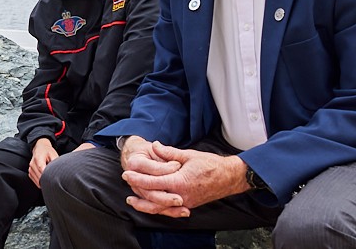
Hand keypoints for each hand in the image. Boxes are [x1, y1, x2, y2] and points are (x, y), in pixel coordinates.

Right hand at [28, 138, 59, 186]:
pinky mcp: (30, 173)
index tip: (54, 180)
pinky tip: (46, 179)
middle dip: (47, 180)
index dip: (48, 176)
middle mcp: (32, 164)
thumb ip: (55, 163)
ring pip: (37, 181)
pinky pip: (35, 181)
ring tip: (50, 180)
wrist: (40, 148)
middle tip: (55, 181)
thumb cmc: (47, 151)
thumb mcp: (53, 155)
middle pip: (39, 177)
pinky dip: (41, 182)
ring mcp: (30, 169)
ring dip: (44, 182)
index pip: (42, 170)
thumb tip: (59, 172)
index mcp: (38, 159)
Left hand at [121, 141, 249, 216]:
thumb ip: (169, 152)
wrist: (230, 177)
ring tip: (132, 200)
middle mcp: (181, 195)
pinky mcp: (188, 205)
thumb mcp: (189, 155)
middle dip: (137, 190)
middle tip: (125, 181)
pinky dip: (157, 208)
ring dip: (144, 205)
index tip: (127, 173)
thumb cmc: (211, 165)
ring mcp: (185, 202)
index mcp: (181, 182)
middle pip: (153, 198)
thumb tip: (154, 146)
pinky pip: (169, 210)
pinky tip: (149, 204)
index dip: (138, 178)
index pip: (153, 183)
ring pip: (160, 208)